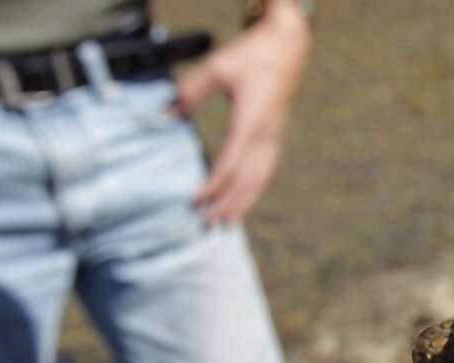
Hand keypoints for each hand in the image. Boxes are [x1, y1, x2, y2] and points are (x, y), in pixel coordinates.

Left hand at [174, 1, 311, 223]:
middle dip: (227, 204)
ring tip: (228, 223)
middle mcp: (265, 136)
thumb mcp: (216, 67)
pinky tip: (244, 201)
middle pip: (246, 180)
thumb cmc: (251, 56)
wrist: (286, 48)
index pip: (230, 164)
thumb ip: (190, 90)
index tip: (196, 201)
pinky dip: (253, 190)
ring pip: (259, 180)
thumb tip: (167, 112)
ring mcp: (273, 138)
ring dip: (243, 203)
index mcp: (251, 122)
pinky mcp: (274, 137)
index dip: (213, 186)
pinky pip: (265, 171)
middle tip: (209, 224)